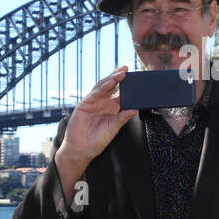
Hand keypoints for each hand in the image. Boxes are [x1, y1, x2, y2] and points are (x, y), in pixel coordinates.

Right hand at [56, 66, 137, 194]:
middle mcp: (102, 103)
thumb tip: (136, 109)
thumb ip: (123, 117)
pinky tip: (110, 83)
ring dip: (111, 79)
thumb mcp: (114, 128)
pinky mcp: (84, 105)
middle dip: (118, 77)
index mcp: (111, 107)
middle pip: (110, 86)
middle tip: (126, 69)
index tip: (134, 77)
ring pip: (102, 87)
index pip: (120, 92)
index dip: (126, 85)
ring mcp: (92, 102)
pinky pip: (94, 94)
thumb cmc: (97, 140)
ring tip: (120, 73)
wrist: (82, 149)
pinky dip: (102, 88)